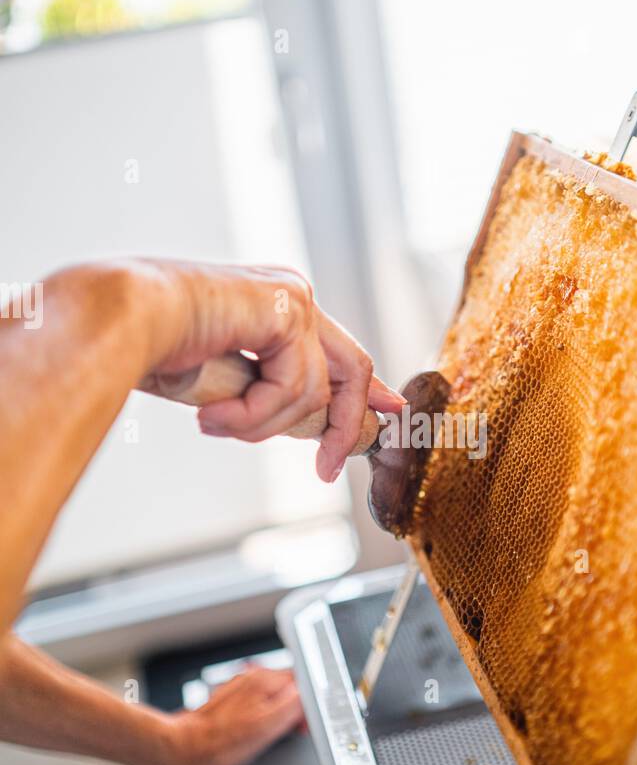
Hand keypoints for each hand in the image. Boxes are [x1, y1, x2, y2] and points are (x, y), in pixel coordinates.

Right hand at [135, 260, 404, 480]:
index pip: (339, 350)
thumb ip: (267, 392)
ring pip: (313, 393)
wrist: (119, 320)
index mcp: (275, 303)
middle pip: (352, 369)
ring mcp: (294, 297)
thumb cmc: (151, 347)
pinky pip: (295, 389)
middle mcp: (292, 294)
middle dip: (344, 426)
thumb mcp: (225, 381)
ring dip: (261, 425)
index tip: (388, 416)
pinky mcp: (289, 309)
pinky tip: (212, 415)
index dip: (366, 390)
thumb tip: (301, 425)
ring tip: (214, 423)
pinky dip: (254, 415)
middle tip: (326, 470)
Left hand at [166, 665, 304, 764]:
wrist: (184, 748)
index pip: (303, 682)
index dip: (309, 705)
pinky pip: (262, 704)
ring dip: (281, 714)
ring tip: (270, 734)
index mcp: (263, 681)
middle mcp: (253, 678)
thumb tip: (309, 696)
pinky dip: (266, 717)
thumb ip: (291, 707)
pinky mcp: (236, 700)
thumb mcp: (262, 729)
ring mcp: (243, 688)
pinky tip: (257, 733)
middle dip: (297, 709)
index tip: (303, 725)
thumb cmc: (218, 745)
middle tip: (291, 732)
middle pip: (292, 687)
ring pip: (277, 696)